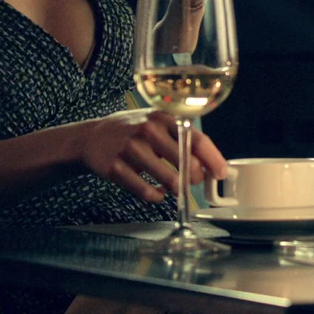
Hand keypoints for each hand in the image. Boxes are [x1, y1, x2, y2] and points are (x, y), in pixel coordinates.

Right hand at [72, 109, 227, 201]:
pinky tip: (156, 192)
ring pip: (168, 179)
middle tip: (194, 181)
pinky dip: (156, 196)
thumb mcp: (156, 123)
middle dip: (195, 177)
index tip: (221, 172)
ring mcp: (130, 148)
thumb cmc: (132, 131)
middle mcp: (147, 129)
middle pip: (185, 161)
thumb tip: (209, 162)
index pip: (196, 139)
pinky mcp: (115, 168)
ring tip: (176, 187)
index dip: (213, 158)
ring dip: (177, 188)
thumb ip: (181, 137)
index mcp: (162, 117)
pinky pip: (146, 191)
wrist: (91, 136)